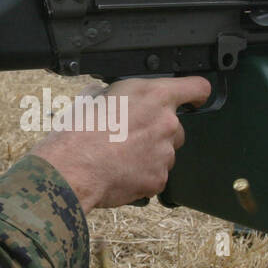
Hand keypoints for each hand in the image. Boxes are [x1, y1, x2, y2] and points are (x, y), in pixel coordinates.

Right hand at [29, 76, 210, 211]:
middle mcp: (166, 122)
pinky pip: (156, 176)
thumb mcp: (95, 97)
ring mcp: (165, 153)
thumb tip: (115, 98)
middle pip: (175, 127)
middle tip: (129, 137)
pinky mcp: (159, 179)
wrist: (71, 168)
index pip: (196, 88)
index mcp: (153, 95)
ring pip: (165, 153)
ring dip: (149, 155)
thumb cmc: (77, 133)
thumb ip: (119, 95)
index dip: (196, 94)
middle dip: (158, 132)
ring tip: (119, 158)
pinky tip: (120, 173)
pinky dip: (142, 177)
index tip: (194, 100)